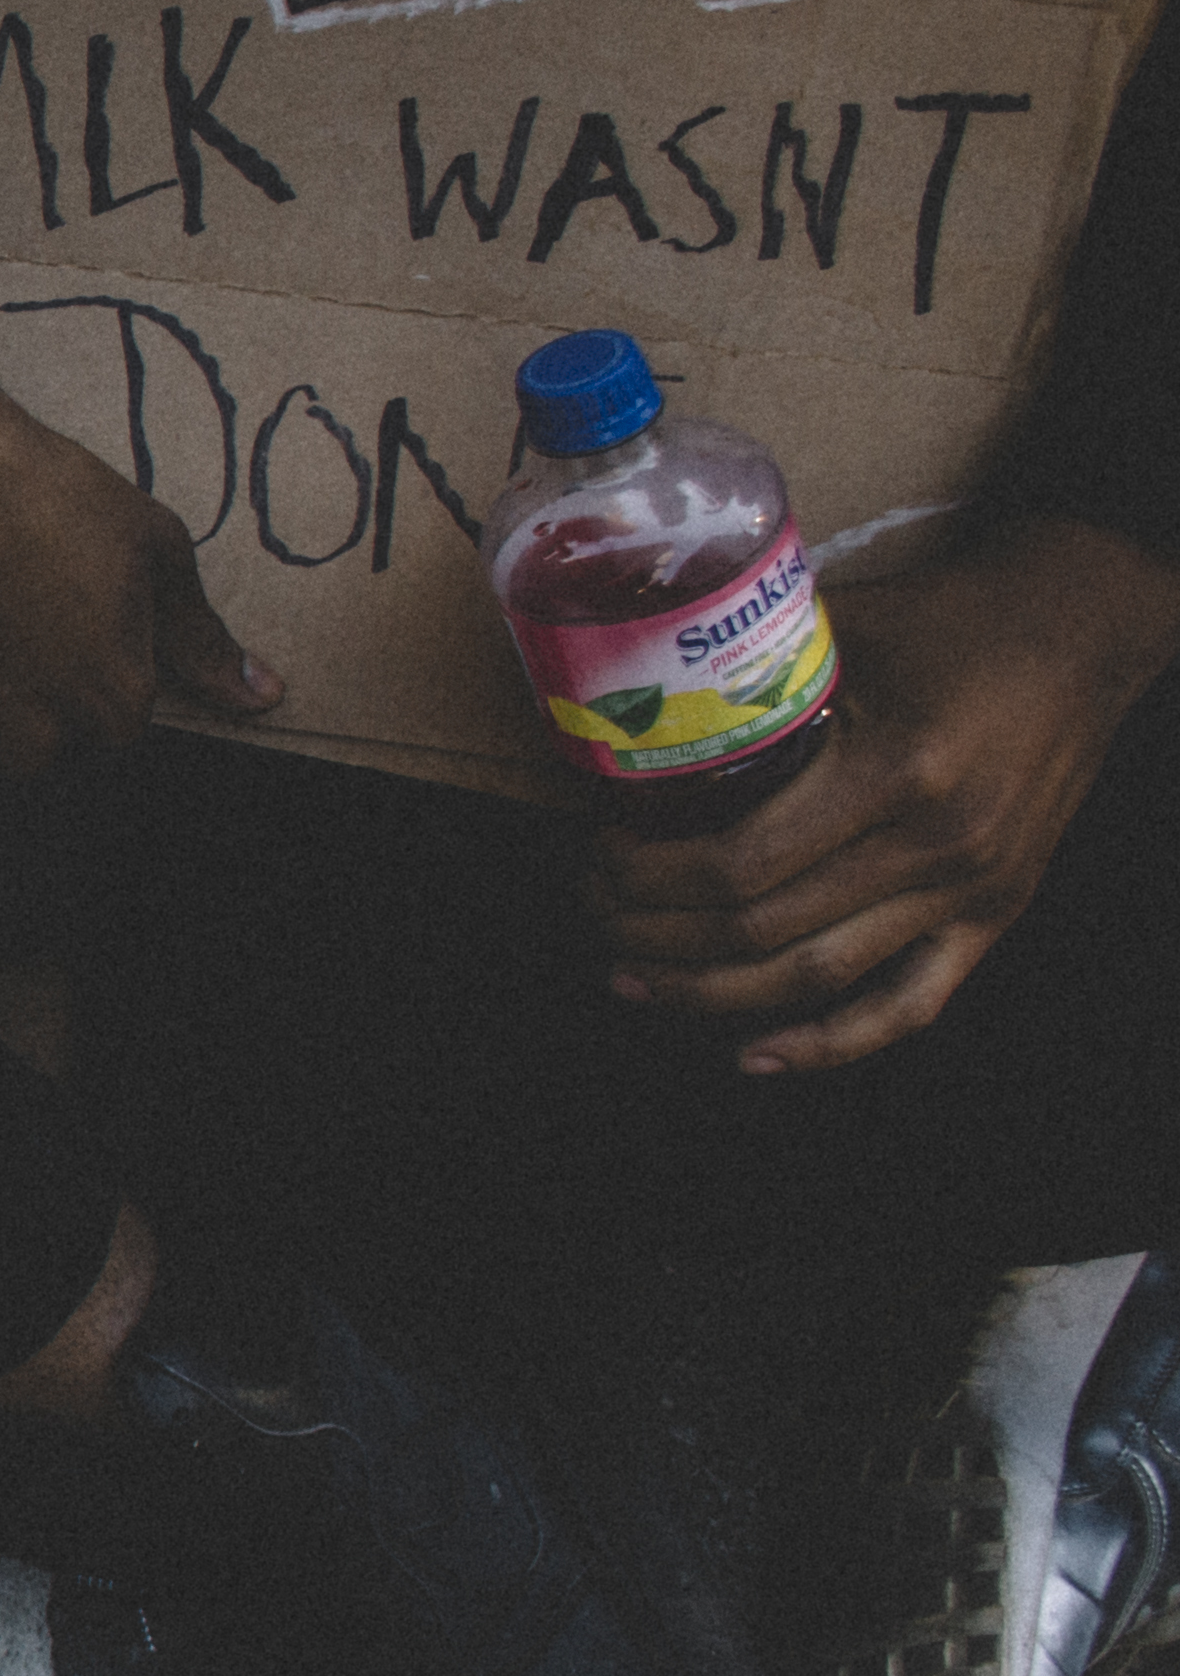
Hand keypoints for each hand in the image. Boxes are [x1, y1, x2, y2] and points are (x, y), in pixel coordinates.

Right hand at [0, 290, 282, 776]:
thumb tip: (261, 696)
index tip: (77, 614)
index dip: (102, 662)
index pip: (123, 719)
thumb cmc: (39, 497)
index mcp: (114, 705)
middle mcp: (37, 744)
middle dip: (45, 688)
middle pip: (54, 741)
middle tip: (23, 607)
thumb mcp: (152, 552)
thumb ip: (202, 641)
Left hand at [591, 513, 1179, 1074]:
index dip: (648, 879)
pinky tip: (752, 1056)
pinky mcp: (996, 914)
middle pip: (762, 931)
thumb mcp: (841, 627)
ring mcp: (973, 889)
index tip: (598, 858)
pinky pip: (908, 1006)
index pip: (740, 865)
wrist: (1080, 627)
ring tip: (632, 978)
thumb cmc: (949, 619)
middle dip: (656, 935)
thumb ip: (744, 675)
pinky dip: (828, 1045)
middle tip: (596, 911)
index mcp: (895, 770)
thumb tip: (623, 708)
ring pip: (816, 979)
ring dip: (708, 992)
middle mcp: (939, 844)